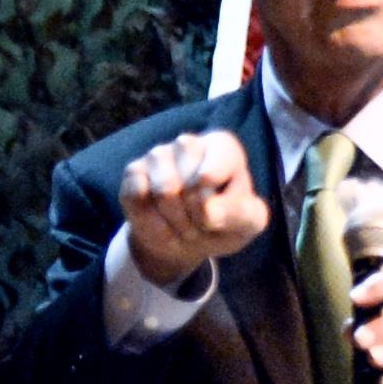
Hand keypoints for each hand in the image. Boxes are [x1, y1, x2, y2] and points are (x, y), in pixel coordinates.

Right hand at [119, 131, 269, 280]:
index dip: (215, 205)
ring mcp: (157, 155)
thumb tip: (208, 211)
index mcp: (222, 147)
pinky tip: (162, 226)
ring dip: (176, 223)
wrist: (187, 239)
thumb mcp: (248, 223)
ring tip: (185, 226)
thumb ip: (239, 214)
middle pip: (189, 186)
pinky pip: (137, 199)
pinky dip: (152, 224)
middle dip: (196, 219)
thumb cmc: (225, 221)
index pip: (213, 173)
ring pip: (163, 192)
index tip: (219, 215)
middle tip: (202, 226)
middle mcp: (188, 144)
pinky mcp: (133, 172)